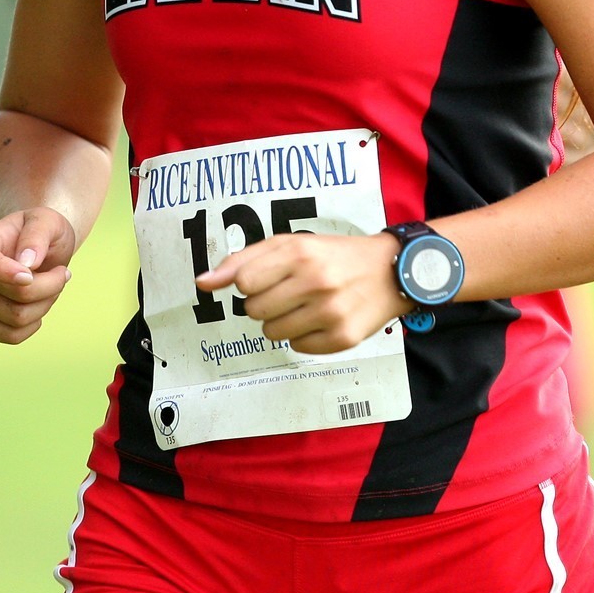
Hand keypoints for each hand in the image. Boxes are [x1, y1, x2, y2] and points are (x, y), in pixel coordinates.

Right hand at [0, 206, 76, 343]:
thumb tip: (26, 262)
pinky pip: (10, 335)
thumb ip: (37, 236)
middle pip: (14, 294)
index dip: (4, 271)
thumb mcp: (47, 222)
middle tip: (62, 273)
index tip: (31, 273)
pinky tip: (39, 308)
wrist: (43, 249)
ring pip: (15, 318)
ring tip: (52, 288)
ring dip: (45, 305)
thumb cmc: (43, 231)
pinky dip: (33, 326)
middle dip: (49, 287)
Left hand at [196, 233, 411, 353]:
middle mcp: (315, 282)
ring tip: (306, 305)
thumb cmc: (333, 255)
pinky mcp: (343, 338)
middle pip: (253, 311)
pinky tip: (322, 319)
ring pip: (272, 332)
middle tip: (289, 292)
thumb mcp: (292, 244)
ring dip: (282, 321)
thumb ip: (243, 260)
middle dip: (264, 303)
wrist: (391, 271)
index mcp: (300, 253)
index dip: (252, 282)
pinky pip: (298, 347)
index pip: (243, 282)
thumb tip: (202, 283)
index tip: (270, 277)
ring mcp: (330, 312)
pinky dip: (304, 336)